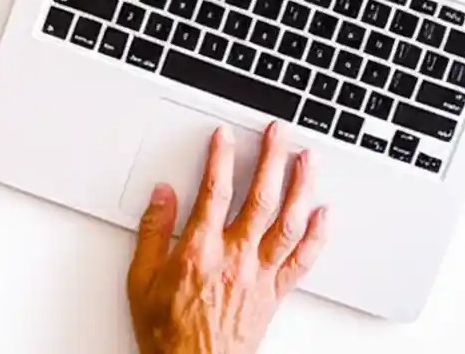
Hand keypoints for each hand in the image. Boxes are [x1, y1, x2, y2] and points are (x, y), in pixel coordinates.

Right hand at [127, 123, 328, 353]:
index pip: (214, 192)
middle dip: (272, 159)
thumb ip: (153, 231)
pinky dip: (317, 234)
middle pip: (261, 198)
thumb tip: (162, 194)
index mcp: (200, 251)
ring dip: (302, 186)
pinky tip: (324, 213)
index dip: (221, 158)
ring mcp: (260, 275)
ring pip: (289, 222)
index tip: (225, 136)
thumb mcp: (141, 279)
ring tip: (308, 159)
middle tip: (278, 133)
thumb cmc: (167, 332)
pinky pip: (302, 259)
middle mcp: (236, 258)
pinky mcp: (275, 292)